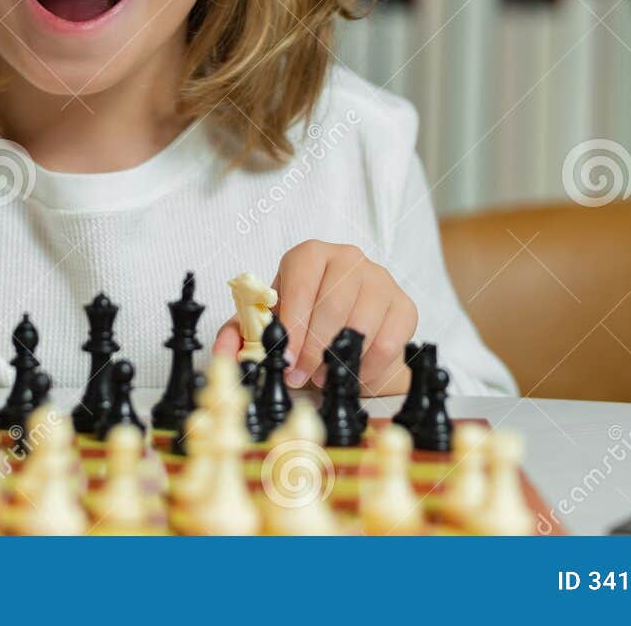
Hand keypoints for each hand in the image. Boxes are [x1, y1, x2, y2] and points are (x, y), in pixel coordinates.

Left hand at [213, 240, 418, 395]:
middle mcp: (347, 257)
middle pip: (333, 305)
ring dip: (340, 360)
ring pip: (362, 325)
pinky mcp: (404, 305)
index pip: (301, 287)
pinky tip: (351, 375)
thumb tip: (226, 347)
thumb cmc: (304, 318)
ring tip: (324, 376)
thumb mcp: (270, 319)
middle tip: (301, 375)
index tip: (284, 360)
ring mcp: (380, 279)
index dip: (292, 328)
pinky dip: (367, 368)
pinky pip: (388, 343)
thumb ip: (243, 331)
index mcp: (309, 255)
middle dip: (313, 349)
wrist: (348, 323)